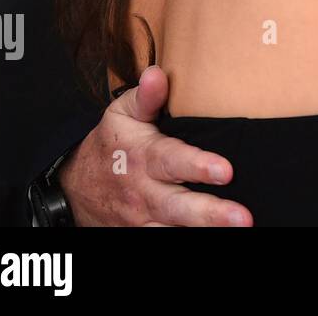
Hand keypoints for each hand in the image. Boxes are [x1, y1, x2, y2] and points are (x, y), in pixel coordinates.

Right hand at [58, 64, 252, 225]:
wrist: (74, 188)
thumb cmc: (111, 145)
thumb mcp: (121, 115)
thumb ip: (144, 97)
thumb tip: (157, 74)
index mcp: (144, 158)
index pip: (173, 162)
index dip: (198, 166)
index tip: (226, 170)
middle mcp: (145, 193)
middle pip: (178, 207)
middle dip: (210, 214)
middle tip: (243, 218)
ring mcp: (143, 221)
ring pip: (173, 232)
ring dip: (204, 233)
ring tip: (239, 233)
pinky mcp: (141, 236)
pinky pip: (165, 243)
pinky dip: (188, 242)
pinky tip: (220, 242)